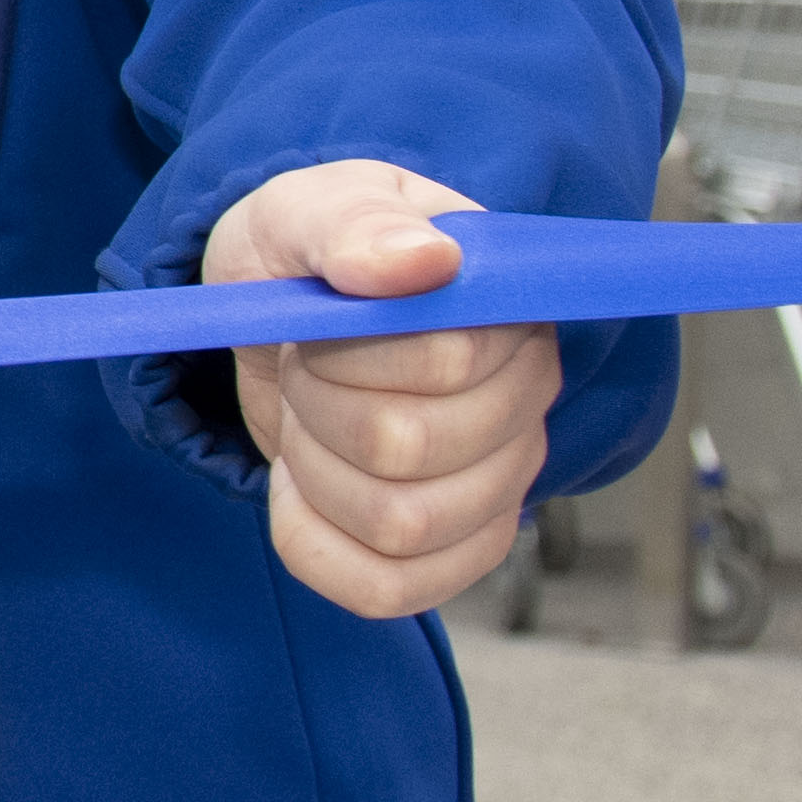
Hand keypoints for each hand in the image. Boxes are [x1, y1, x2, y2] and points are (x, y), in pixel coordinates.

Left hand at [210, 162, 552, 617]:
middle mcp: (522, 406)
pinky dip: (314, 544)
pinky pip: (386, 590)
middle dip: (317, 407)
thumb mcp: (305, 212)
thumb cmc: (308, 256)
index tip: (324, 317)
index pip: (445, 362)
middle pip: (409, 450)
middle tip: (309, 367)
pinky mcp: (452, 552)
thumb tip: (426, 258)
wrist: (278, 312)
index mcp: (508, 315)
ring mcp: (495, 487)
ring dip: (314, 473)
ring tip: (311, 418)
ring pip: (398, 528)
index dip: (351, 351)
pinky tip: (304, 489)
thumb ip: (354, 225)